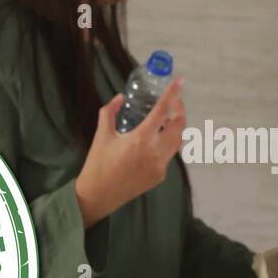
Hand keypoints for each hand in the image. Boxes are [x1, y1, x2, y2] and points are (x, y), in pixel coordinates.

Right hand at [74, 78, 186, 226]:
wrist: (99, 196)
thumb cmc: (98, 164)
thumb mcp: (102, 134)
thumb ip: (110, 112)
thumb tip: (120, 97)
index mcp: (140, 139)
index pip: (162, 111)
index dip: (173, 94)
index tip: (180, 81)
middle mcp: (155, 152)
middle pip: (180, 125)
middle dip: (180, 110)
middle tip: (175, 101)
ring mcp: (160, 165)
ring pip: (178, 140)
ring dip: (176, 127)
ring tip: (167, 119)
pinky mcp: (160, 176)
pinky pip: (169, 154)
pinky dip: (166, 143)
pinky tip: (156, 140)